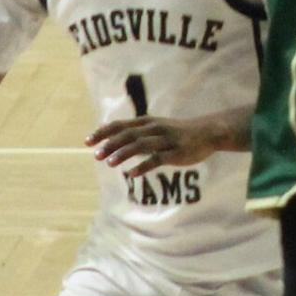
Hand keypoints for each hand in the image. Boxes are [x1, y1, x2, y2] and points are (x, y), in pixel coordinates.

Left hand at [86, 113, 225, 177]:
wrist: (207, 132)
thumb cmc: (178, 132)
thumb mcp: (157, 128)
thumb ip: (137, 134)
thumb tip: (113, 142)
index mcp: (148, 122)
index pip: (121, 125)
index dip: (104, 132)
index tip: (87, 141)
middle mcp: (155, 128)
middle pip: (129, 134)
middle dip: (111, 144)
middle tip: (95, 155)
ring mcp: (166, 140)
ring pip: (141, 145)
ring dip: (124, 153)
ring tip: (109, 163)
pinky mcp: (176, 152)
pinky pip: (157, 159)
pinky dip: (143, 166)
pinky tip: (131, 174)